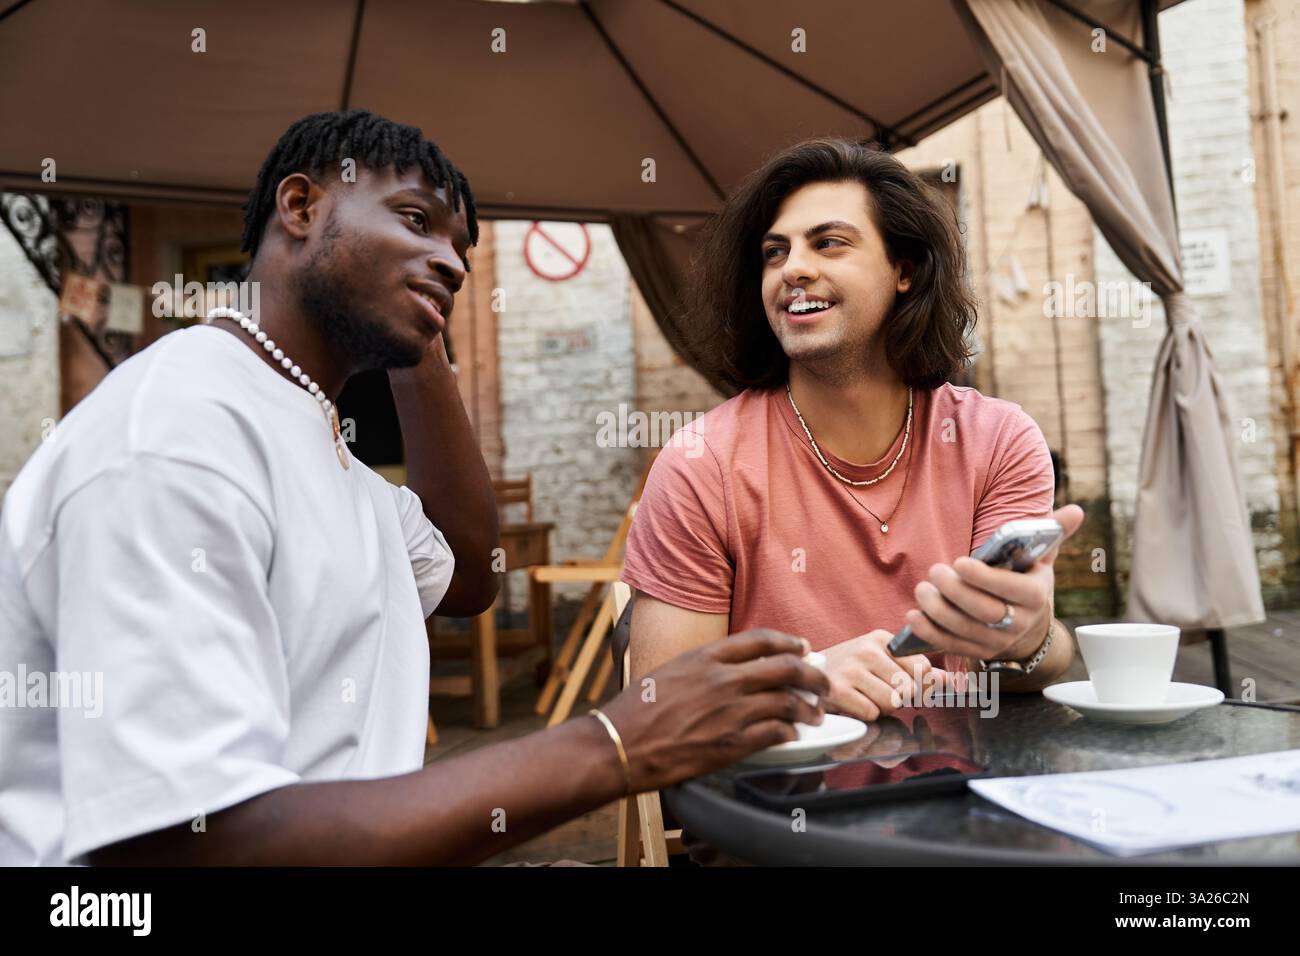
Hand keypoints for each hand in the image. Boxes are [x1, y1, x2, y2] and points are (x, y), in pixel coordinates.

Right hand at [599, 630, 829, 792]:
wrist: (622, 744)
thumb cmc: (639, 709)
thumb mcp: (671, 671)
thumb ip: (704, 667)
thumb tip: (732, 670)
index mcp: (707, 657)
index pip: (762, 640)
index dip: (789, 643)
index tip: (803, 648)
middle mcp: (724, 679)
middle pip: (785, 668)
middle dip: (812, 674)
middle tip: (823, 682)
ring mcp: (731, 711)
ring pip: (788, 702)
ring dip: (809, 709)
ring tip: (815, 714)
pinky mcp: (733, 743)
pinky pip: (776, 733)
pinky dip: (790, 732)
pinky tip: (793, 734)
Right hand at [820, 629, 944, 721]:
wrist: (808, 674)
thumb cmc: (851, 670)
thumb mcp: (883, 661)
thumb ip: (917, 670)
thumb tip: (948, 680)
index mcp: (881, 639)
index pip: (923, 668)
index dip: (916, 684)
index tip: (900, 683)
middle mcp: (866, 650)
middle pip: (909, 689)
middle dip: (898, 698)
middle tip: (879, 692)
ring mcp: (850, 669)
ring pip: (891, 703)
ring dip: (881, 708)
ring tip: (865, 697)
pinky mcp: (836, 690)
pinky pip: (870, 712)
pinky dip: (865, 715)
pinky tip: (852, 703)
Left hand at [902, 504, 1084, 662]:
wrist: (1026, 625)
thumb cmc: (1026, 580)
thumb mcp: (1041, 558)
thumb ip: (1053, 532)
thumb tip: (1076, 510)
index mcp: (1035, 596)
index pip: (1012, 590)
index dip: (985, 578)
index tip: (960, 561)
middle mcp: (1018, 623)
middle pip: (985, 612)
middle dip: (956, 592)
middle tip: (935, 571)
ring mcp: (996, 641)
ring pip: (965, 630)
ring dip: (939, 611)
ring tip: (922, 589)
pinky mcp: (976, 652)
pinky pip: (951, 645)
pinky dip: (930, 632)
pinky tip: (914, 616)